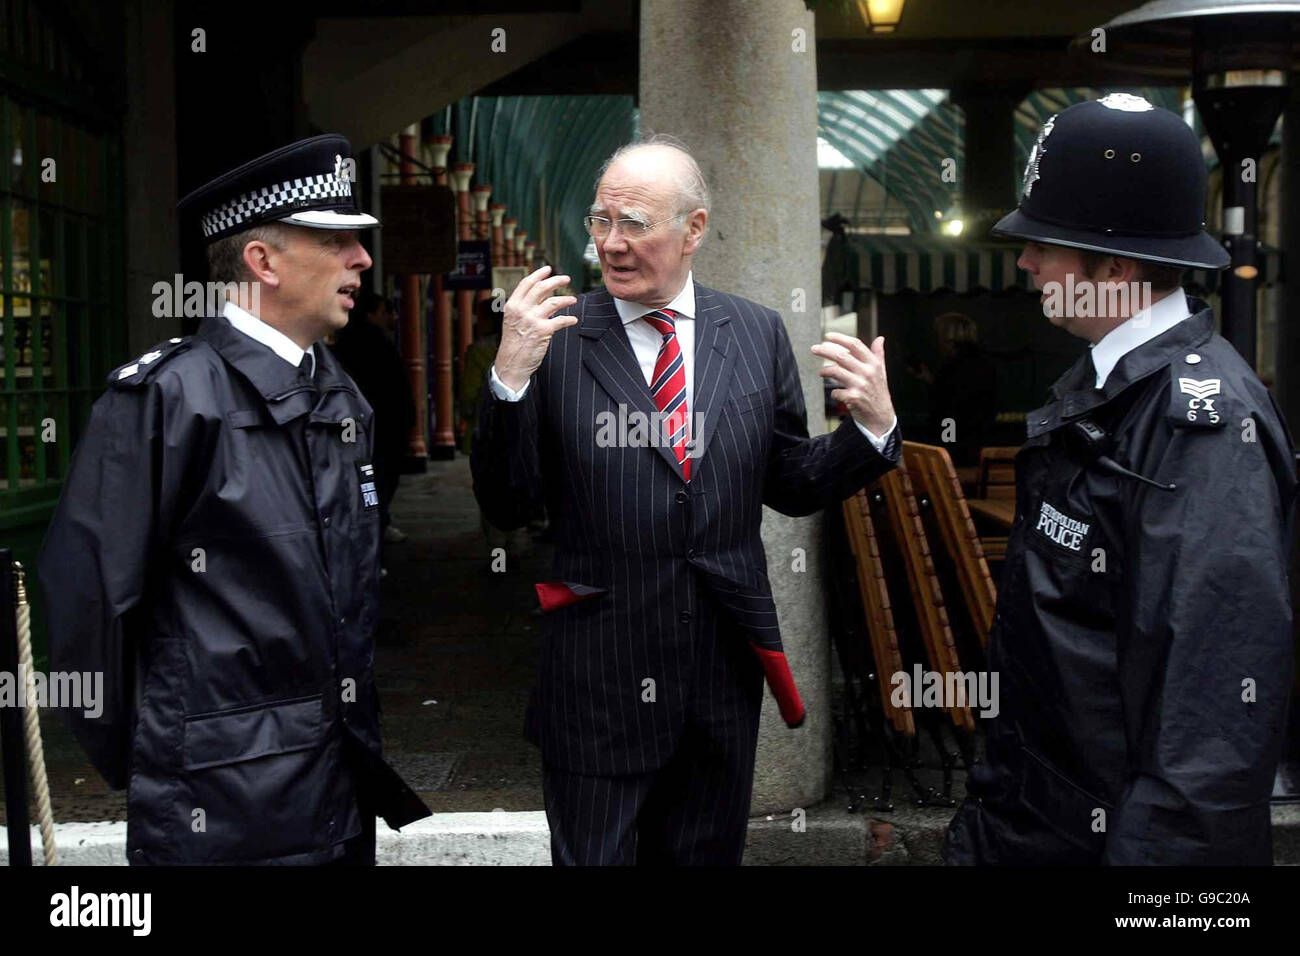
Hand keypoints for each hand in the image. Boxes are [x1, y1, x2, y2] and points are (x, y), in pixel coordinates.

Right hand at [494, 265, 577, 391]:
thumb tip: (546, 300)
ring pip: (554, 301)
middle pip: (542, 288)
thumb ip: (527, 309)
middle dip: (556, 280)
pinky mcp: (543, 331)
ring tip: (573, 300)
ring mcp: (533, 319)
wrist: (511, 363)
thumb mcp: (514, 322)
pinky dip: (569, 319)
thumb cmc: (513, 344)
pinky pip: (561, 320)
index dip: (538, 274)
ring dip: (566, 299)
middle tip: (566, 279)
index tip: (548, 269)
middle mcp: (522, 310)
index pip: (526, 283)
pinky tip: (573, 320)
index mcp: (513, 305)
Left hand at [811, 332, 894, 435]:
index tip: (827, 336)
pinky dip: (833, 392)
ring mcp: (860, 385)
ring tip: (821, 372)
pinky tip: (836, 393)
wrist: (881, 417)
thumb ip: (879, 354)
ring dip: (825, 371)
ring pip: (836, 372)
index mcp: (873, 364)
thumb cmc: (878, 392)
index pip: (855, 345)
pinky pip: (836, 391)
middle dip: (825, 351)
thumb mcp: (881, 372)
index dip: (840, 338)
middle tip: (814, 349)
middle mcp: (867, 373)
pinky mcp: (853, 398)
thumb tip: (880, 338)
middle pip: (842, 356)